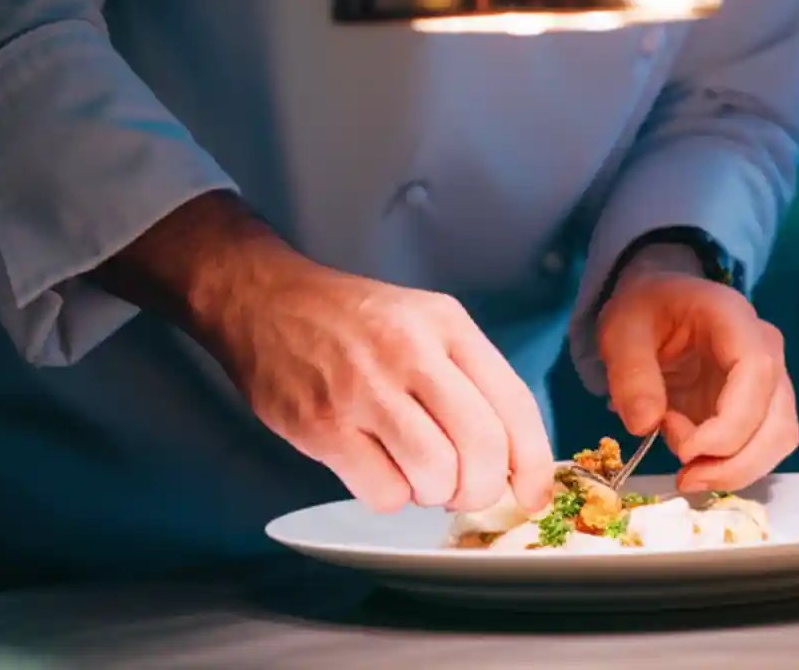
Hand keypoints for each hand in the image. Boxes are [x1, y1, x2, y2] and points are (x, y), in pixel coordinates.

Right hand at [93, 193, 553, 513]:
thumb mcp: (425, 322)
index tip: (533, 493)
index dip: (533, 462)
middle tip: (465, 491)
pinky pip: (383, 492)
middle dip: (483, 488)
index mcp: (446, 325)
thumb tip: (513, 459)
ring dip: (434, 493)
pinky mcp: (322, 425)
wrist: (265, 301)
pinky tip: (379, 470)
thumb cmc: (354, 322)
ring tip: (418, 475)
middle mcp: (410, 353)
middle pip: (481, 446)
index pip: (513, 403)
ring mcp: (363, 390)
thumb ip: (470, 378)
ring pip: (435, 474)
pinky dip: (391, 497)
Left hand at [597, 270, 797, 491]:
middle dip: (734, 461)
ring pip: (778, 439)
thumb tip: (645, 425)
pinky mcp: (760, 409)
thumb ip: (631, 375)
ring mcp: (769, 381)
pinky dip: (733, 468)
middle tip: (684, 476)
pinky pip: (763, 448)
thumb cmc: (644, 312)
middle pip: (776, 419)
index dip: (730, 423)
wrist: (656, 307)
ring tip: (687, 471)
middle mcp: (766, 349)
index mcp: (733, 318)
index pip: (757, 372)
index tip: (687, 450)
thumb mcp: (621, 333)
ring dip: (736, 470)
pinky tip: (695, 464)